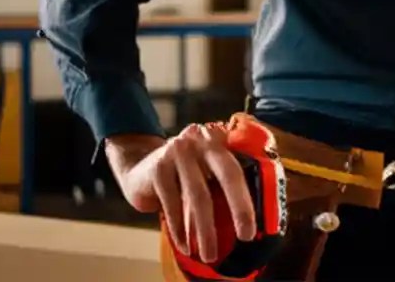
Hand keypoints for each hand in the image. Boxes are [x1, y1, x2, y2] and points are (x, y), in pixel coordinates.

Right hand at [105, 123, 256, 262]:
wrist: (139, 167)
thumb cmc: (183, 176)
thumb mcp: (206, 172)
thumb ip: (224, 185)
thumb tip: (249, 220)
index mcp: (221, 141)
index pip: (243, 168)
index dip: (251, 196)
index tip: (256, 223)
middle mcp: (202, 141)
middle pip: (228, 175)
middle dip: (240, 208)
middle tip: (247, 235)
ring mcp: (178, 151)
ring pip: (199, 195)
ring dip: (205, 229)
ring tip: (210, 253)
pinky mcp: (158, 168)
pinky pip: (173, 204)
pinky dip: (179, 229)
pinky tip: (186, 246)